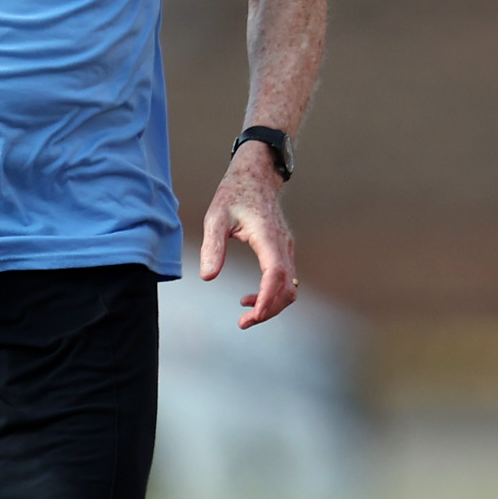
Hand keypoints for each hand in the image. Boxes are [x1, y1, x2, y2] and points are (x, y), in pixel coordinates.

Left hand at [197, 141, 298, 327]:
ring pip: (288, 287)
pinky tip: (249, 298)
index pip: (275, 274)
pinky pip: (284, 280)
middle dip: (269, 310)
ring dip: (271, 305)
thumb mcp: (216, 217)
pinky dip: (271, 294)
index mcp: (268, 237)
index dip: (267, 298)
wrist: (256, 176)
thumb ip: (212, 247)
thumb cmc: (235, 194)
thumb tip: (208, 277)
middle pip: (287, 289)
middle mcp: (282, 246)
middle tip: (244, 322)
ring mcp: (286, 249)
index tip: (252, 316)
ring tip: (245, 314)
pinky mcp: (283, 251)